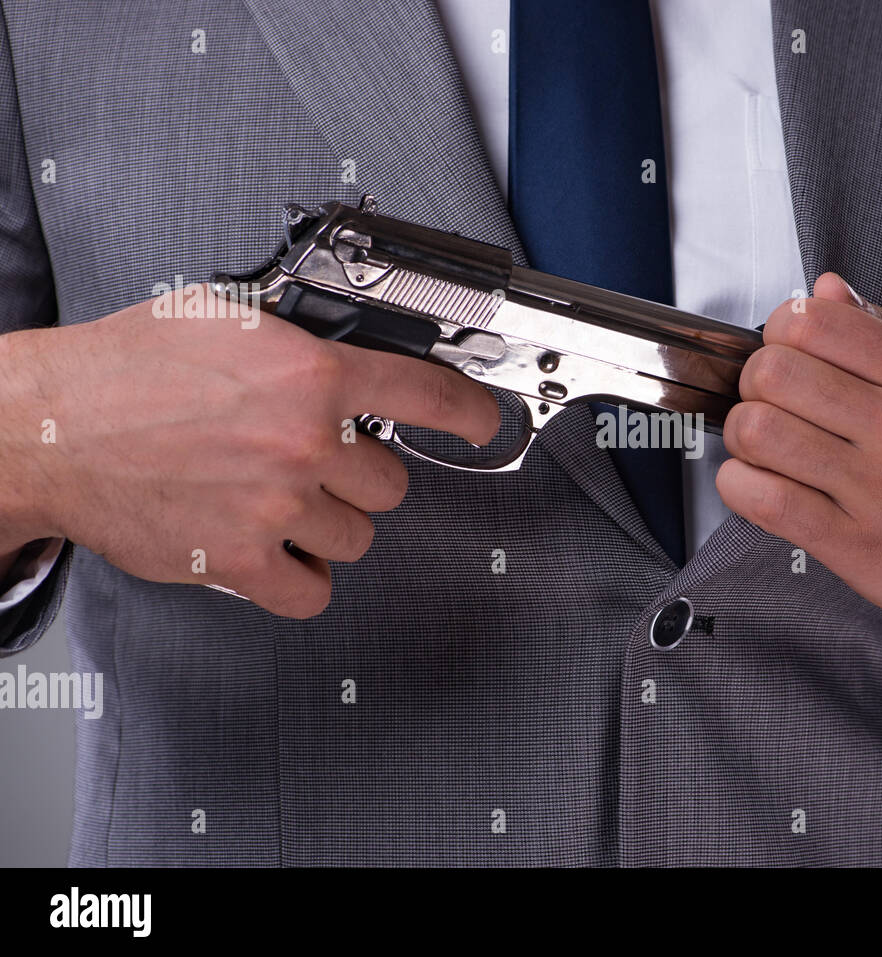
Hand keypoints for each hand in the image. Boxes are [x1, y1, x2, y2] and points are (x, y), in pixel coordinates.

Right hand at [0, 287, 498, 617]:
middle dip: (359, 476)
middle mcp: (303, 441)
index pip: (427, 397)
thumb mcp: (227, 319)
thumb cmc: (123, 371)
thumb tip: (353, 355)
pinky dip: (301, 580)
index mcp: (310, 374)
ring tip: (276, 502)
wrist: (48, 429)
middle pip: (391, 484)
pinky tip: (275, 554)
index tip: (485, 425)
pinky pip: (314, 592)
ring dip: (327, 525)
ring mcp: (277, 506)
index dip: (469, 414)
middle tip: (314, 464)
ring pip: (357, 537)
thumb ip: (303, 343)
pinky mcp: (241, 561)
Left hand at [717, 273, 881, 638]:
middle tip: (771, 397)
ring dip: (745, 434)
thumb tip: (825, 289)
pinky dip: (740, 485)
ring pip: (759, 433)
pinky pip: (764, 501)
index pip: (813, 322)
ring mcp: (875, 489)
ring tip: (765, 441)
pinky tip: (758, 481)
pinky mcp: (853, 544)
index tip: (789, 348)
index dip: (781, 329)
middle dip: (757, 380)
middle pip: (773, 374)